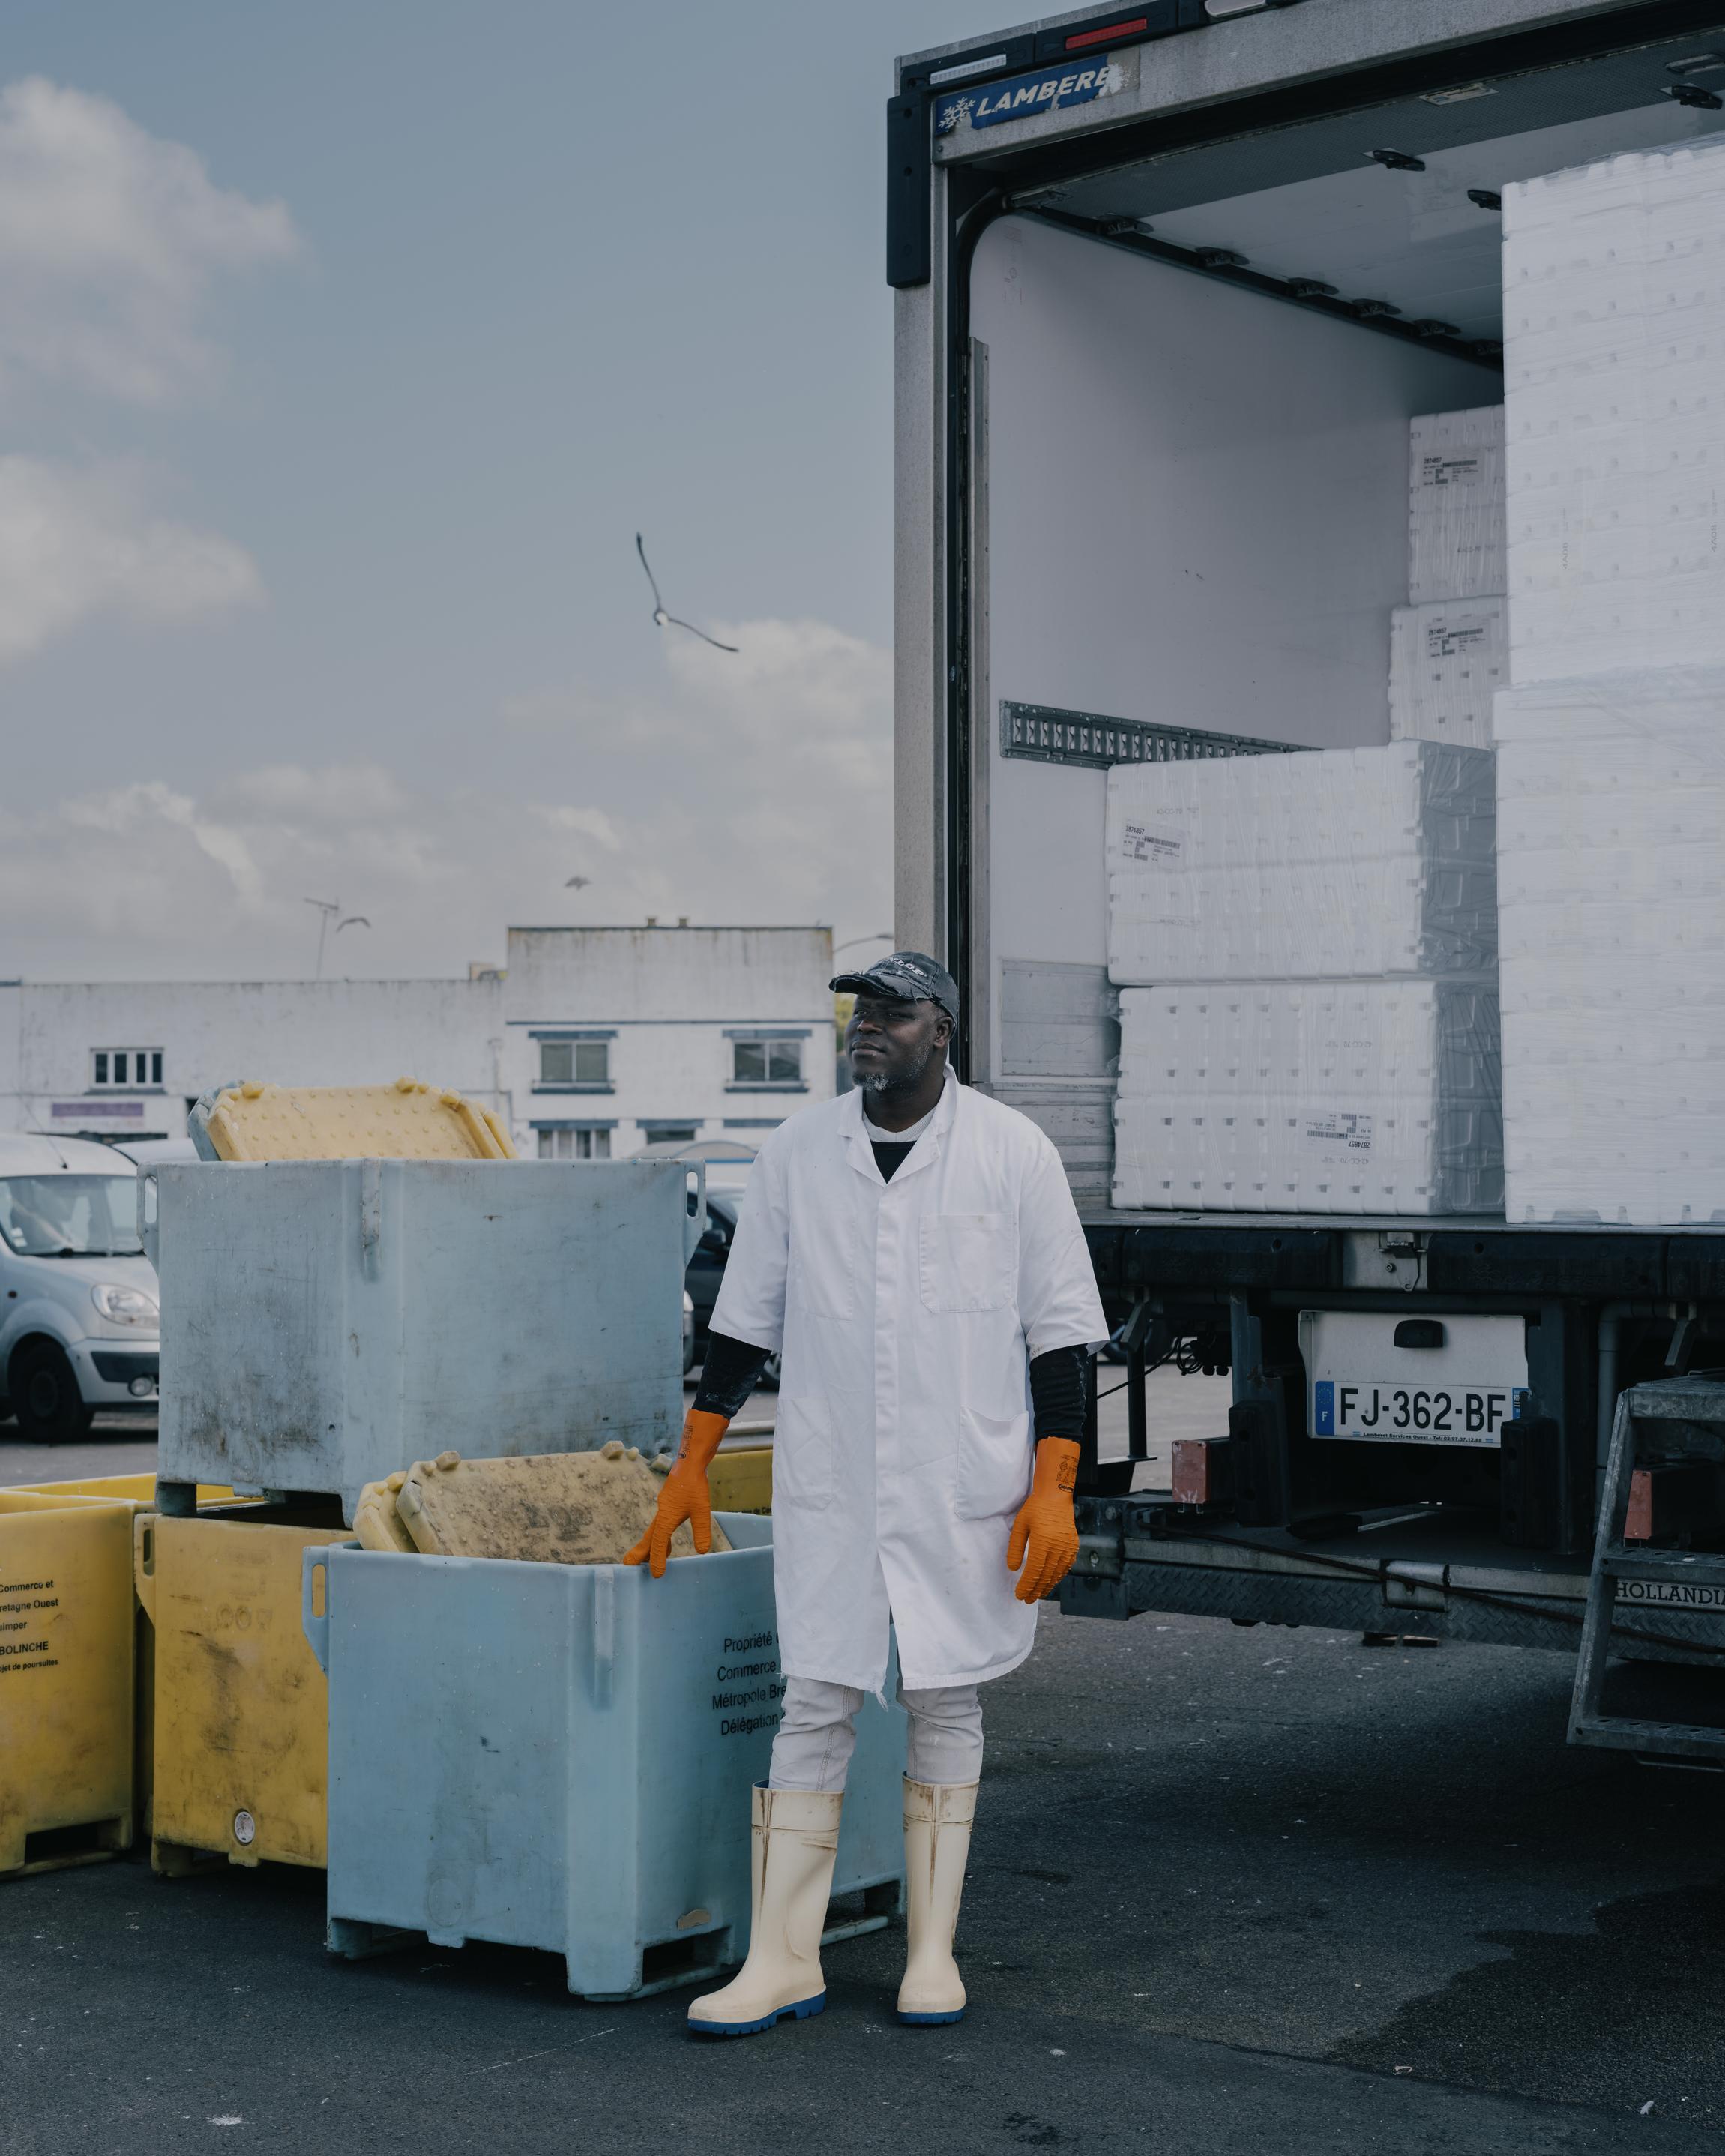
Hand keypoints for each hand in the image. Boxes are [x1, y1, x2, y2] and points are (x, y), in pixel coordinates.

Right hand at [624, 1409, 730, 1576]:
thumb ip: (701, 1530)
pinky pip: (661, 1525)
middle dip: (641, 1553)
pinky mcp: (669, 1503)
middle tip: (629, 1565)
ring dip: (652, 1546)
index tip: (657, 1574)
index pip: (659, 1541)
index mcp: (666, 1516)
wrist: (690, 1461)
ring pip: (655, 1531)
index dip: (657, 1558)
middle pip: (649, 1537)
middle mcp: (662, 1513)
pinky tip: (668, 1541)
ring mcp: (664, 1507)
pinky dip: (662, 1536)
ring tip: (650, 1560)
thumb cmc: (695, 1484)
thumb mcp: (702, 1509)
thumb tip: (702, 1552)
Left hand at [1006, 1438, 1081, 1603]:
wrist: (1056, 1496)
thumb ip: (1016, 1548)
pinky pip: (1065, 1567)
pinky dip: (1057, 1577)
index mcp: (1043, 1542)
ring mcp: (1068, 1548)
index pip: (1034, 1571)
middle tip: (1026, 1599)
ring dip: (1046, 1586)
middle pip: (1046, 1576)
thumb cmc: (1034, 1509)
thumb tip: (1013, 1569)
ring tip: (1037, 1594)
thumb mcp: (1020, 1526)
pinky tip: (1050, 1582)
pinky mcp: (1073, 1546)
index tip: (1019, 1595)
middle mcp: (1057, 1547)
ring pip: (1057, 1574)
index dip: (1027, 1585)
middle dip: (1035, 1590)